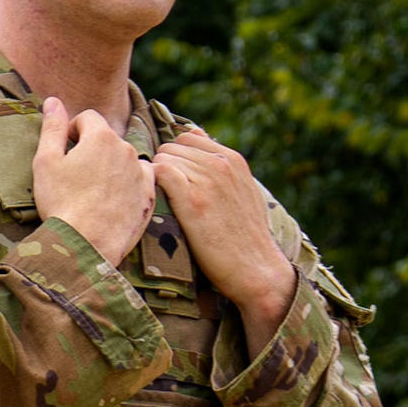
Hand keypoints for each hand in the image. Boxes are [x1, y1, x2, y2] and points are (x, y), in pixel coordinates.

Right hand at [31, 104, 153, 265]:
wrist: (86, 245)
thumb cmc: (61, 203)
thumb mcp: (46, 162)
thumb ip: (52, 128)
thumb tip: (53, 101)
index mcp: (101, 137)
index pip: (88, 118)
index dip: (73, 131)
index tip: (65, 151)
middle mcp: (127, 149)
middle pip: (108, 138)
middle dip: (93, 150)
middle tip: (76, 176)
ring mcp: (141, 173)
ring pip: (125, 159)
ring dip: (111, 167)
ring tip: (94, 192)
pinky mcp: (148, 196)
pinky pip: (140, 180)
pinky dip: (128, 185)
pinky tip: (112, 201)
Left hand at [151, 128, 297, 334]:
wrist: (255, 269)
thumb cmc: (244, 236)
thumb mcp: (243, 191)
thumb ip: (222, 166)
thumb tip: (197, 138)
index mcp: (233, 159)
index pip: (188, 137)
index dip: (175, 158)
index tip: (174, 181)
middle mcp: (221, 163)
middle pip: (171, 147)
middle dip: (164, 168)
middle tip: (165, 197)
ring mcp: (207, 180)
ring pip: (162, 158)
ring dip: (156, 180)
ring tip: (163, 205)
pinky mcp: (192, 200)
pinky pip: (159, 172)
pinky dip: (152, 185)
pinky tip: (157, 205)